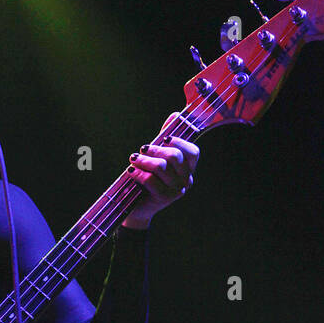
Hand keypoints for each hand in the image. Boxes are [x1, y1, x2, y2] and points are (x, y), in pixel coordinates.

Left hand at [122, 114, 199, 228]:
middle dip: (155, 150)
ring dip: (143, 160)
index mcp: (188, 169)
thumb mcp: (157, 157)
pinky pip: (150, 179)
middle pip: (175, 156)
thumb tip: (176, 115)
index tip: (163, 139)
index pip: (193, 152)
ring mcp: (178, 190)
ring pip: (161, 167)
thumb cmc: (148, 179)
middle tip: (142, 150)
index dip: (178, 142)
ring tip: (133, 160)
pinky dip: (138, 173)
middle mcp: (187, 180)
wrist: (138, 207)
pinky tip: (131, 171)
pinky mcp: (165, 198)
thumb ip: (165, 139)